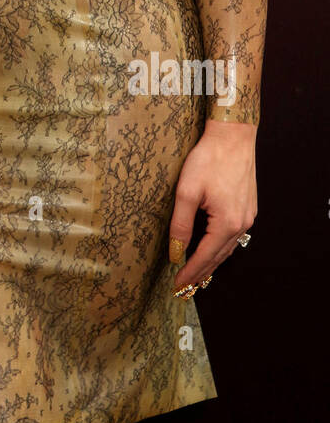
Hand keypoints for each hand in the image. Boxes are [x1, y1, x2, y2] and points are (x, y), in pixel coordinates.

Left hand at [168, 119, 256, 292]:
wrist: (233, 136)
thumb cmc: (208, 159)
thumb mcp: (187, 191)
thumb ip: (180, 224)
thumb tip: (175, 251)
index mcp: (227, 223)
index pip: (204, 257)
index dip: (189, 272)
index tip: (176, 285)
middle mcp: (242, 224)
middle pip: (218, 257)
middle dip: (200, 273)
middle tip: (184, 286)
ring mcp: (248, 217)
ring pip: (227, 248)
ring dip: (211, 262)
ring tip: (195, 273)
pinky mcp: (248, 208)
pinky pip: (234, 236)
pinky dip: (220, 247)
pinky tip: (211, 249)